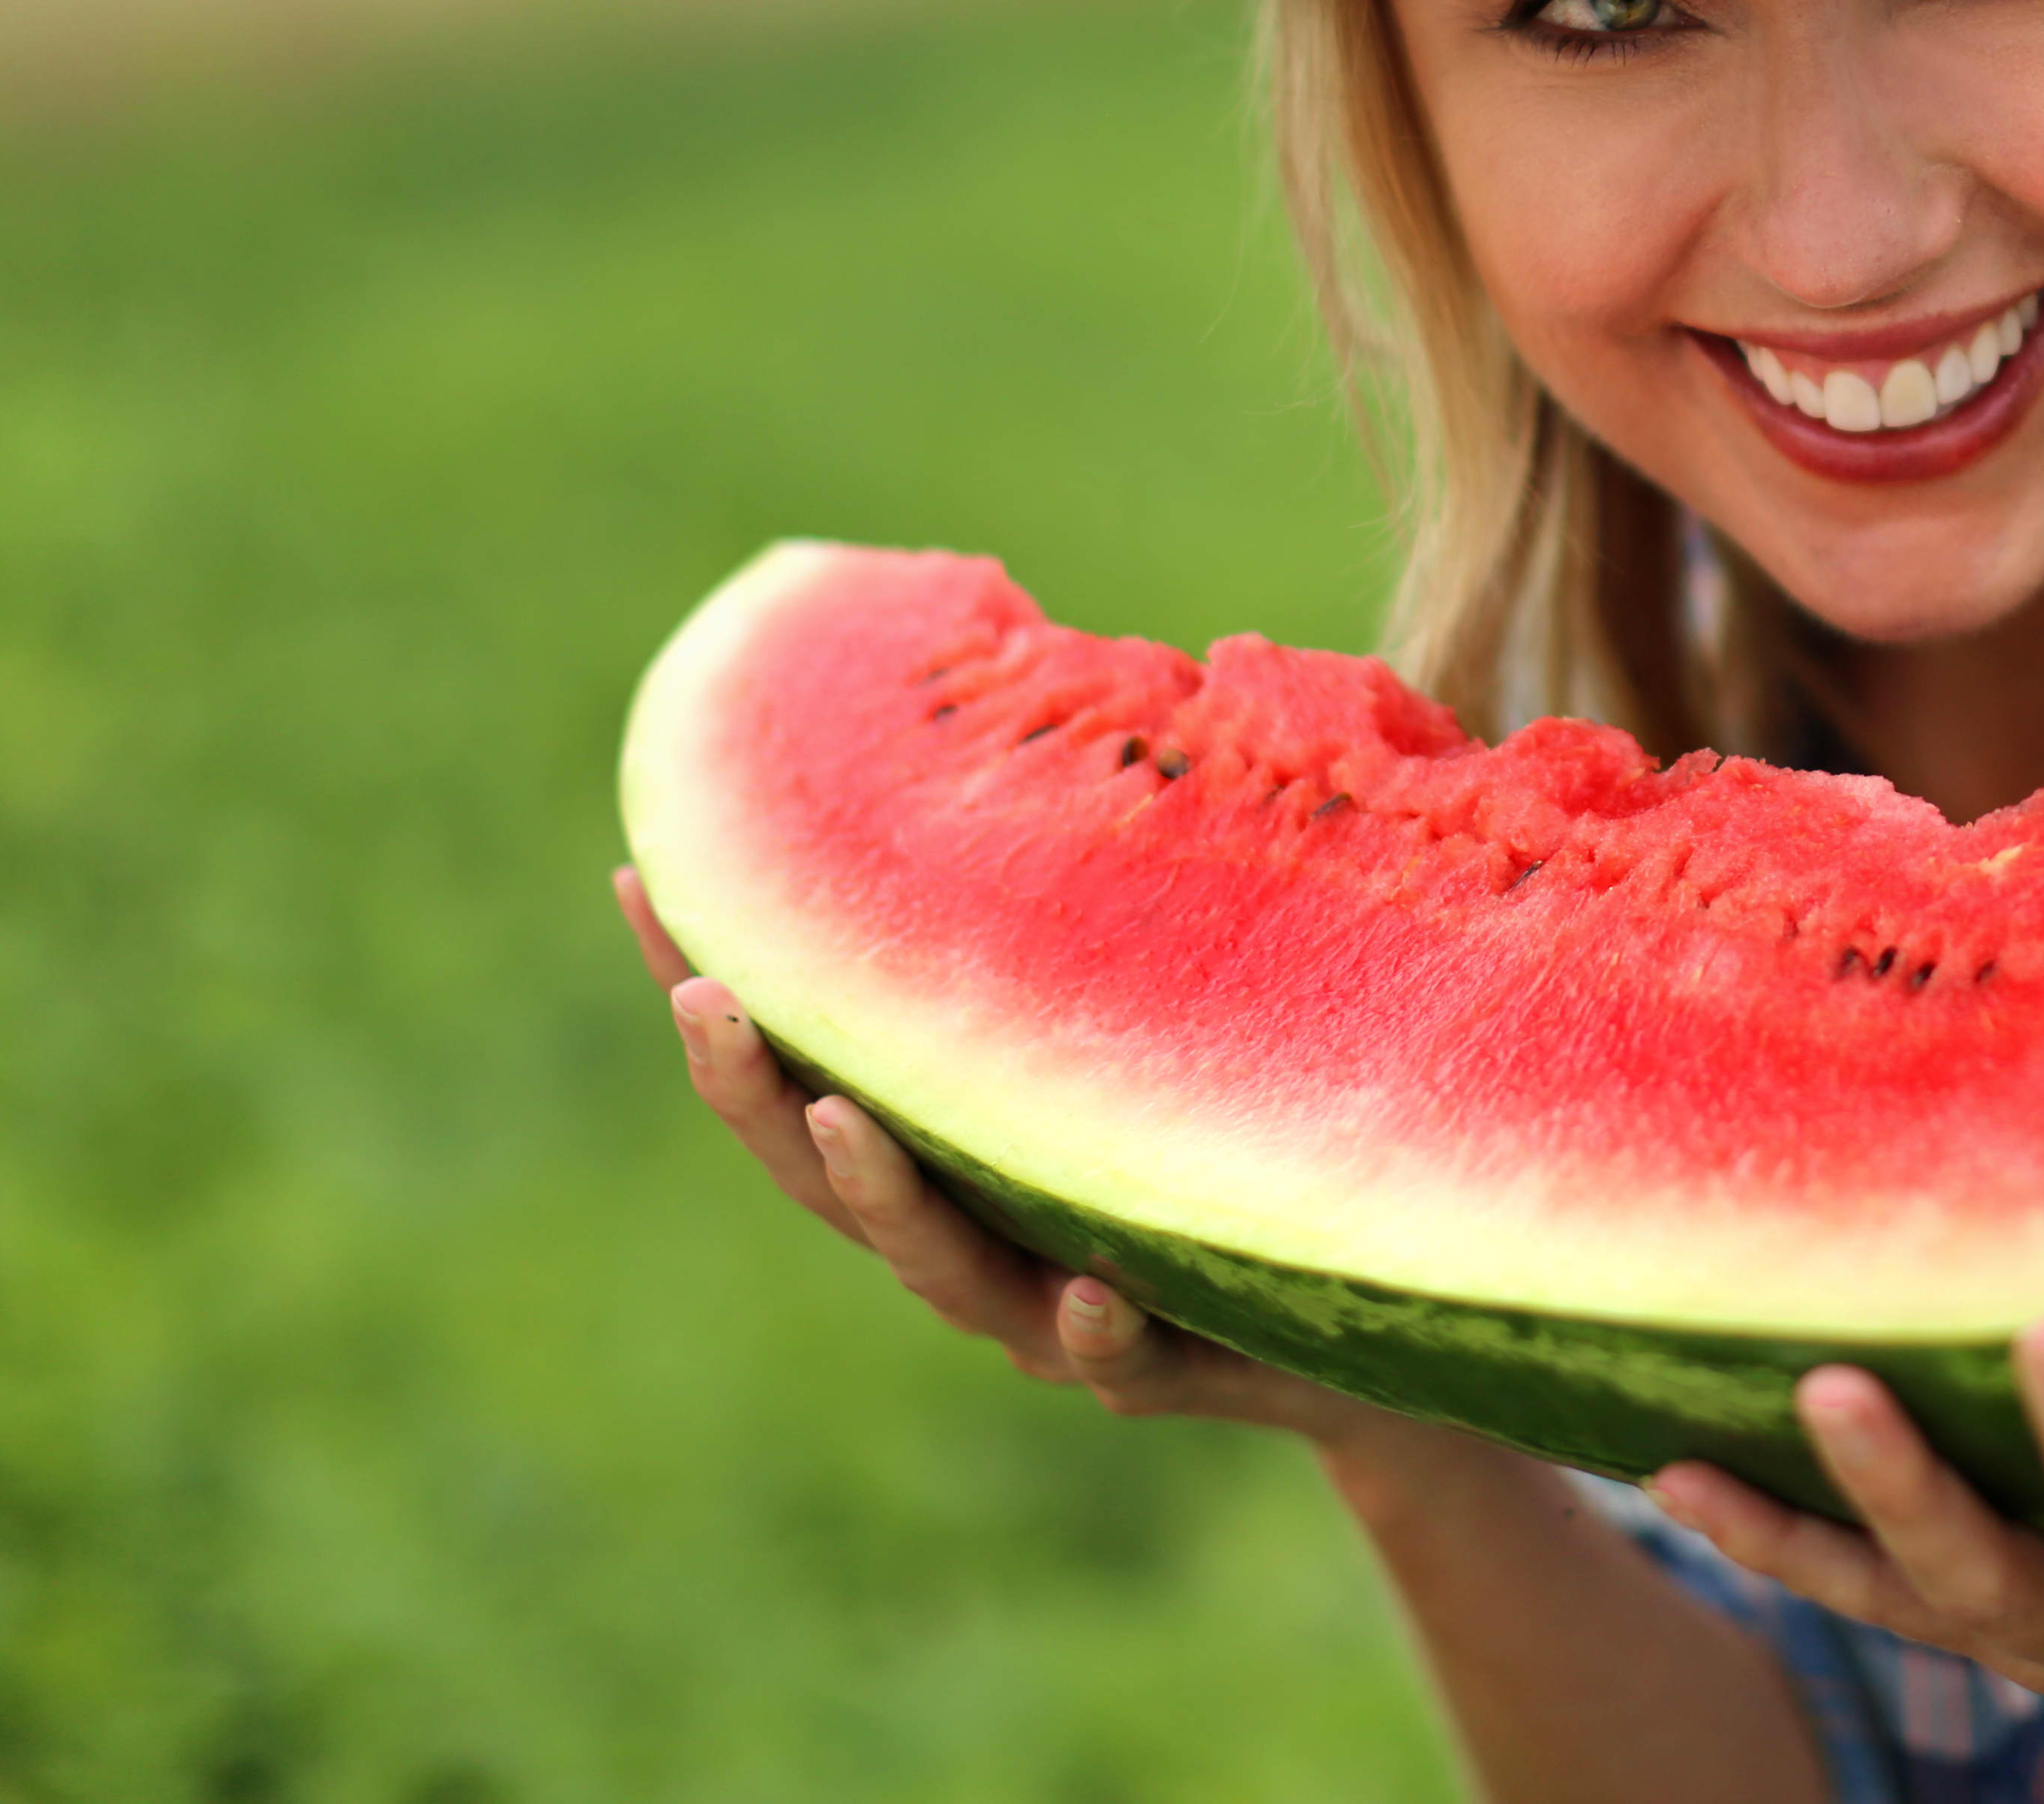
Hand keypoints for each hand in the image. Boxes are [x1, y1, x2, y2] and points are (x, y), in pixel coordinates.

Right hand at [612, 865, 1424, 1452]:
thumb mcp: (1188, 994)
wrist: (1400, 1306)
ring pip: (951, 1273)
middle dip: (759, 1093)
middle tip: (707, 1003)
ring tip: (841, 1121)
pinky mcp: (1194, 1366)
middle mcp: (993, 1233)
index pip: (816, 1057)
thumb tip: (1115, 677)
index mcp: (966, 1139)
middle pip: (834, 1175)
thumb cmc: (1267, 1118)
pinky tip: (1088, 1292)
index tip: (642, 880)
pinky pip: (1130, 1366)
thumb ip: (1128, 900)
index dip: (719, 981)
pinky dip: (1098, 1336)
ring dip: (888, 1199)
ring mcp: (1073, 1313)